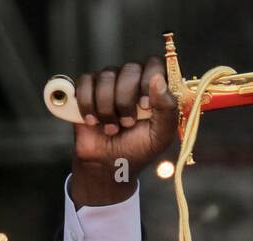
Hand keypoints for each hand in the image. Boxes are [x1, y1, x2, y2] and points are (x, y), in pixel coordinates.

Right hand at [70, 58, 179, 206]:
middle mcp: (133, 79)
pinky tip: (93, 121)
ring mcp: (109, 81)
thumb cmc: (138, 148)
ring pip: (106, 76)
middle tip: (127, 124)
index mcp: (155, 88)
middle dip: (125, 101)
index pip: (155, 64)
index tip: (144, 106)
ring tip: (111, 128)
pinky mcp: (87, 87)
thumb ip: (167, 109)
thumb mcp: (161, 135)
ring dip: (107, 108)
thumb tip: (159, 80)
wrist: (108, 163)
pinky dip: (88, 104)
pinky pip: (85, 82)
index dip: (149, 81)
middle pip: (129, 69)